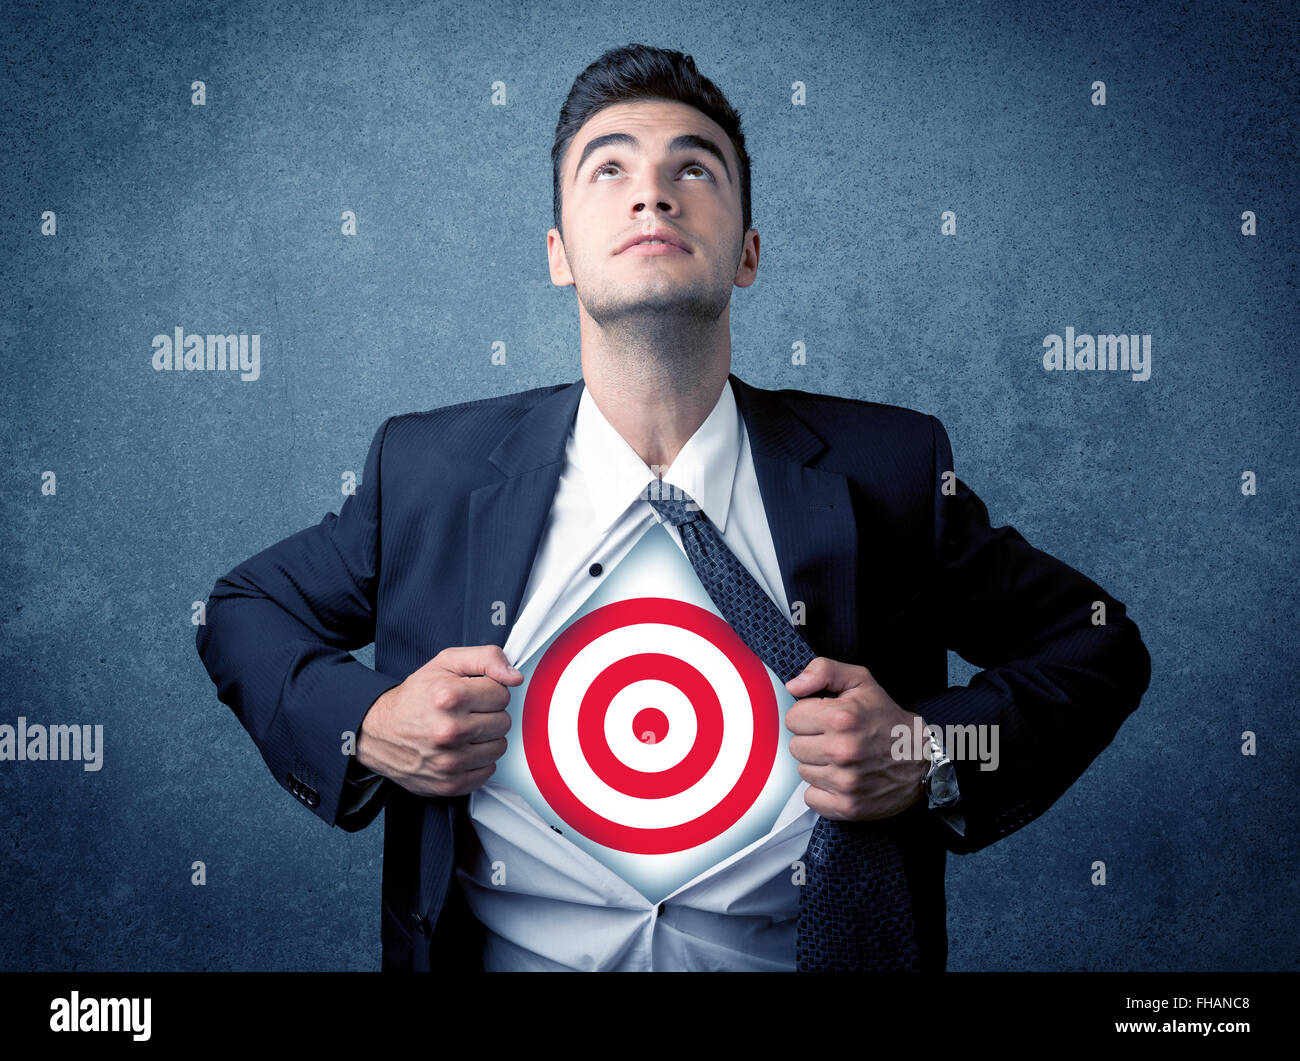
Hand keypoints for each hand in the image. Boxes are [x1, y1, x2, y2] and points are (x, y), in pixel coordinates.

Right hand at [355, 645, 522, 796]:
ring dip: (485, 738)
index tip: (474, 693)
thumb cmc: (414, 697)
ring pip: (498, 747)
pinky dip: (478, 761)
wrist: (378, 731)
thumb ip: (486, 659)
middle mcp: (449, 731)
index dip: (489, 691)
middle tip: (467, 712)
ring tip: (464, 731)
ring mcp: (449, 761)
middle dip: (488, 714)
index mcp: (449, 697)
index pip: (502, 694)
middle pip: (503, 722)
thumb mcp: (446, 663)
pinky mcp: (449, 784)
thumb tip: (514, 676)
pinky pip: (487, 771)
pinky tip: (461, 750)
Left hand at [784, 656, 927, 820]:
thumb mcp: (860, 681)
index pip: (792, 718)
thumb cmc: (888, 720)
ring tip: (842, 758)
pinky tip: (841, 778)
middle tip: (835, 738)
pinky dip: (823, 790)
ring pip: (802, 772)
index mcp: (842, 718)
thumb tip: (794, 685)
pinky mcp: (848, 806)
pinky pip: (811, 798)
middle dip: (812, 740)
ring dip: (818, 765)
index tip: (825, 719)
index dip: (808, 716)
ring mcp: (845, 782)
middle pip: (794, 746)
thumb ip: (823, 671)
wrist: (922, 758)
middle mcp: (842, 751)